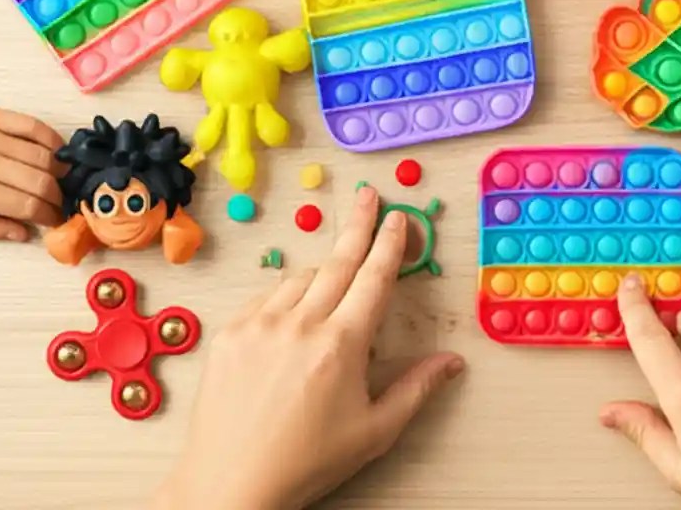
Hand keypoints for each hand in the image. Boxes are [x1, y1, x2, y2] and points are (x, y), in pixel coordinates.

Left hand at [0, 104, 63, 240]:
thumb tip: (23, 233)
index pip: (28, 205)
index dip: (49, 216)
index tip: (55, 220)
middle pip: (41, 181)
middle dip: (58, 196)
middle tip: (61, 202)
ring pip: (41, 154)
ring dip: (58, 170)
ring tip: (61, 179)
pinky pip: (30, 124)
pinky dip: (50, 137)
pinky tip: (57, 150)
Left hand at [154, 185, 464, 509]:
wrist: (231, 484)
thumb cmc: (305, 464)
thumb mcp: (374, 432)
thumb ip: (416, 389)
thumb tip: (451, 363)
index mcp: (341, 345)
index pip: (374, 279)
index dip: (390, 244)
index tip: (398, 219)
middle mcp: (299, 325)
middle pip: (337, 262)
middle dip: (358, 227)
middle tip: (369, 198)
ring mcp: (259, 325)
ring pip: (299, 280)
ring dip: (321, 273)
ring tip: (333, 287)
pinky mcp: (229, 334)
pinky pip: (264, 300)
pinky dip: (284, 299)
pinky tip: (292, 318)